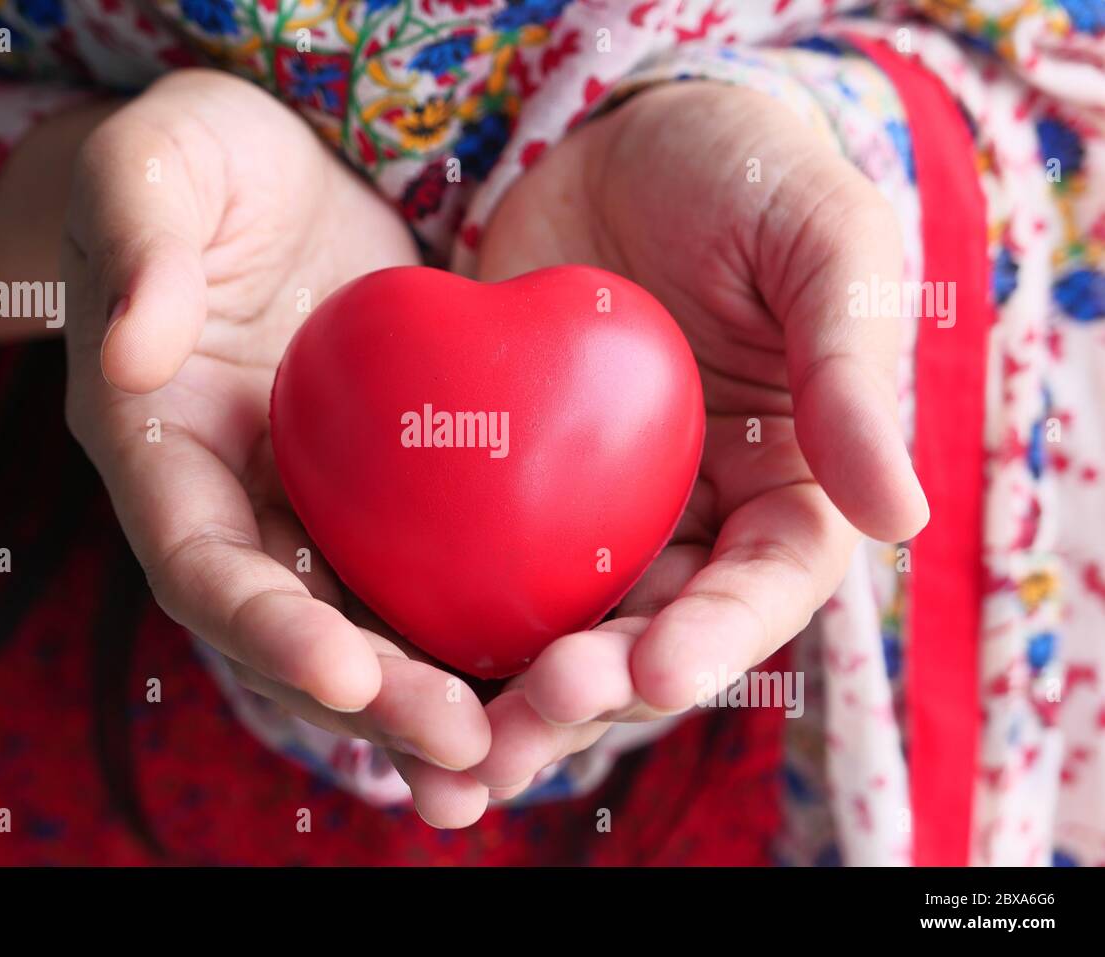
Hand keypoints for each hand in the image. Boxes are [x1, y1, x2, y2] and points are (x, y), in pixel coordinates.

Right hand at [60, 70, 491, 826]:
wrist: (273, 170)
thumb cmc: (196, 162)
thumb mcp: (149, 168)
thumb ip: (135, 249)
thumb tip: (129, 353)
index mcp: (159, 453)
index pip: (202, 565)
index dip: (265, 628)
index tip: (344, 671)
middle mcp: (232, 506)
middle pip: (295, 632)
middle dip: (372, 700)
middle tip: (462, 748)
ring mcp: (312, 507)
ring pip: (368, 628)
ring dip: (432, 700)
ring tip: (508, 758)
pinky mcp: (387, 490)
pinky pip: (431, 571)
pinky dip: (479, 630)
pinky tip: (553, 671)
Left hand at [468, 82, 928, 794]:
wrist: (623, 140)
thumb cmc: (747, 176)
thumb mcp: (822, 246)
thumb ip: (851, 369)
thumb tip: (901, 516)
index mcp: (785, 491)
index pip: (762, 586)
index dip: (716, 637)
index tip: (653, 667)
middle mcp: (692, 525)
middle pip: (650, 639)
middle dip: (591, 692)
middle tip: (525, 721)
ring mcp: (595, 517)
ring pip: (556, 631)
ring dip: (507, 698)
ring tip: (451, 749)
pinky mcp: (506, 494)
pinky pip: (471, 565)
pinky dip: (438, 622)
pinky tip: (383, 661)